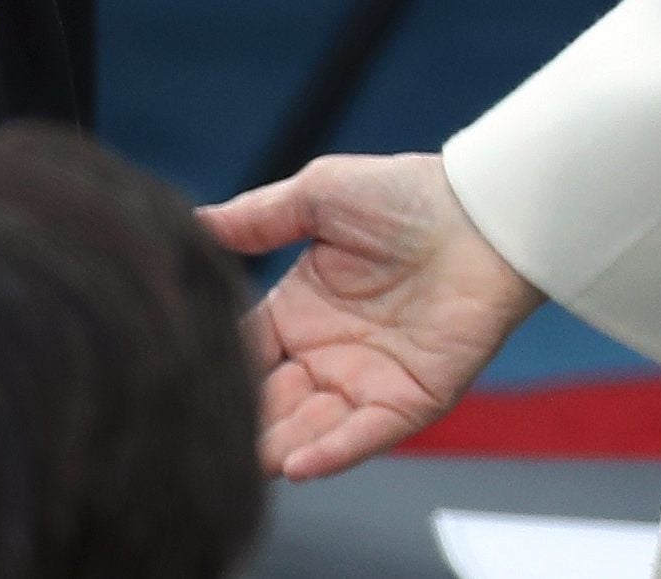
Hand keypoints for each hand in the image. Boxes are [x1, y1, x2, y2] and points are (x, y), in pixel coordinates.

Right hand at [203, 153, 547, 478]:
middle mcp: (325, 354)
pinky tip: (298, 465)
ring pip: (309, 428)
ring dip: (276, 448)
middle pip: (268, 402)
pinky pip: (366, 434)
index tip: (175, 385)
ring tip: (244, 463)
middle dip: (239, 425)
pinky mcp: (412, 398)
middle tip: (200, 443)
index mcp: (297, 311)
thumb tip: (193, 223)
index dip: (214, 370)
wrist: (484, 210)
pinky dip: (333, 452)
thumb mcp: (319, 197)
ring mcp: (368, 380)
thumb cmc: (407, 196)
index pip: (241, 353)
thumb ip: (256, 218)